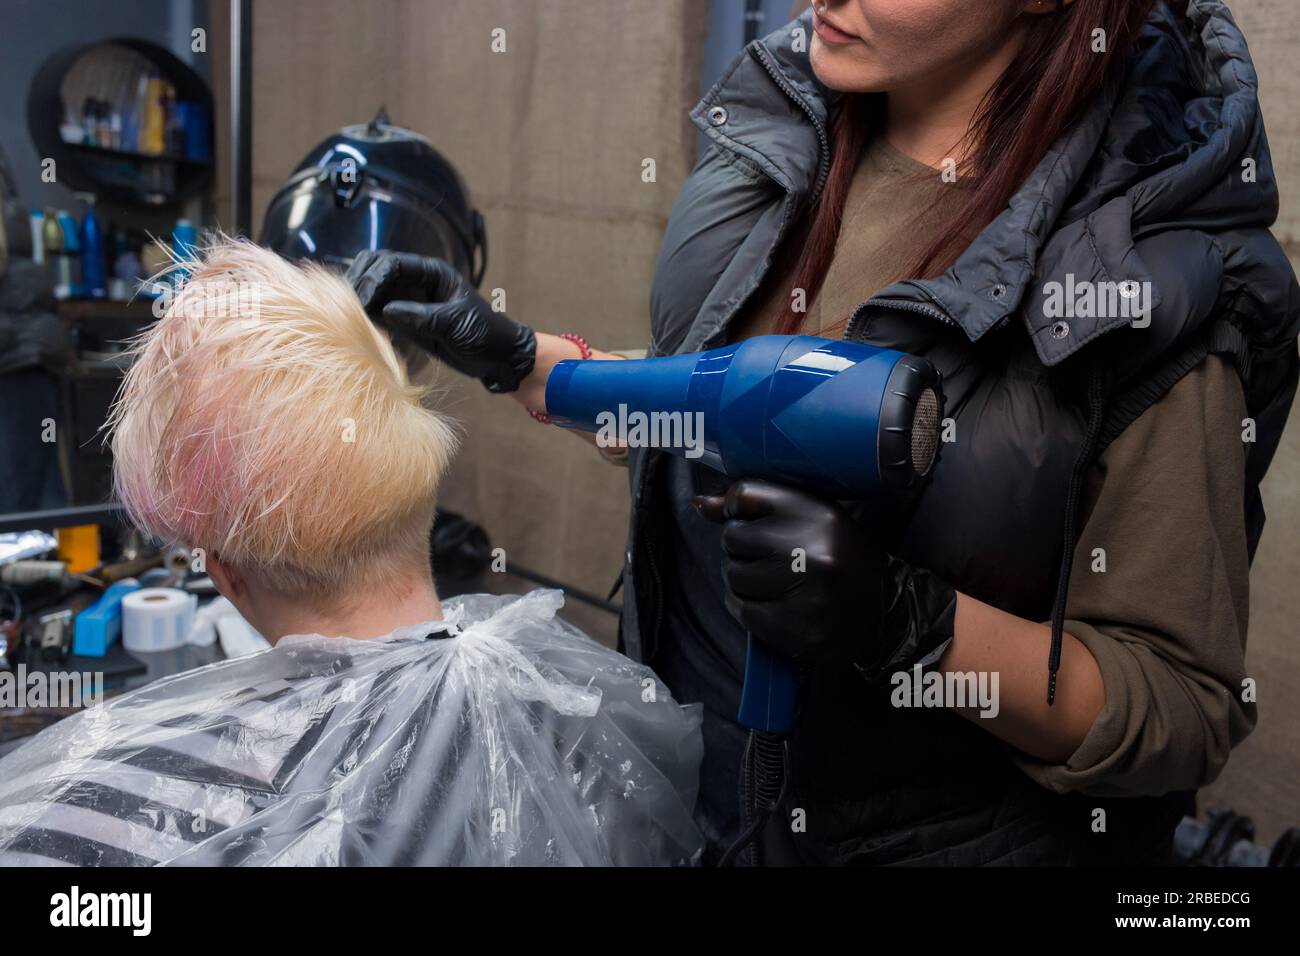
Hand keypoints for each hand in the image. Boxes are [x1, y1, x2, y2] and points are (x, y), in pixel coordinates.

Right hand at [347, 250, 535, 392]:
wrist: (498, 358)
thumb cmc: (486, 334)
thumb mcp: (456, 324)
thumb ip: (422, 316)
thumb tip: (386, 310)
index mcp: (432, 272)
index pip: (392, 264)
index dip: (373, 278)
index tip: (362, 301)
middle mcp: (417, 281)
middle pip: (375, 268)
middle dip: (359, 281)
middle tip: (348, 305)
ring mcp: (409, 299)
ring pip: (373, 289)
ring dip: (359, 298)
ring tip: (348, 316)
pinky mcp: (406, 320)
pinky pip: (378, 312)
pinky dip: (366, 316)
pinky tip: (358, 326)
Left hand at [696, 479, 956, 676]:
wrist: (884, 613)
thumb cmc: (840, 558)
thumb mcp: (811, 520)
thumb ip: (756, 508)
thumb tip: (700, 503)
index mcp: (819, 514)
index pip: (746, 494)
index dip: (734, 508)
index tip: (744, 518)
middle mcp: (811, 549)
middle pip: (733, 538)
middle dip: (742, 549)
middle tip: (767, 558)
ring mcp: (804, 591)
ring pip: (734, 576)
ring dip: (744, 581)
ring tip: (774, 583)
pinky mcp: (796, 627)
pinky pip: (743, 611)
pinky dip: (749, 610)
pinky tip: (773, 606)